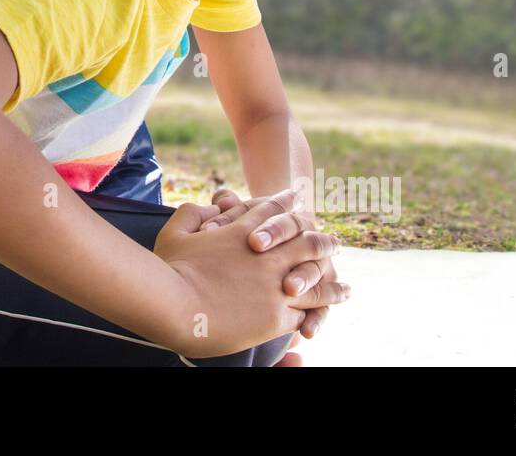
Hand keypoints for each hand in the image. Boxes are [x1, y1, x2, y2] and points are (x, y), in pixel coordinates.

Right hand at [153, 197, 345, 357]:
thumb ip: (193, 213)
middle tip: (336, 244)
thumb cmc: (170, 269)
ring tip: (345, 289)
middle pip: (307, 243)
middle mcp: (268, 257)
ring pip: (314, 282)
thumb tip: (208, 208)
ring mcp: (275, 287)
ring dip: (331, 284)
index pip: (273, 211)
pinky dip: (312, 314)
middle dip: (323, 242)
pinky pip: (302, 313)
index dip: (287, 202)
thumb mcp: (176, 231)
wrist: (174, 306)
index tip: (298, 197)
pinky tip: (319, 317)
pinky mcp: (275, 317)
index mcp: (245, 233)